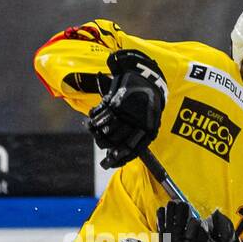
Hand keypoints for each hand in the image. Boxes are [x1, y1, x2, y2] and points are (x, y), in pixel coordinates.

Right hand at [88, 49, 166, 167]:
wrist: (146, 78)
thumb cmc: (148, 103)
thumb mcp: (150, 121)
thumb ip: (140, 136)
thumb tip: (124, 153)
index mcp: (149, 130)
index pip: (132, 150)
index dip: (119, 158)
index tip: (109, 163)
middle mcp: (137, 123)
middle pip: (116, 141)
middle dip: (105, 145)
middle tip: (100, 145)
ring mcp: (126, 112)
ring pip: (106, 129)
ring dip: (97, 133)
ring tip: (95, 133)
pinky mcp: (115, 101)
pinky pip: (101, 115)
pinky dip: (94, 120)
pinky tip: (92, 121)